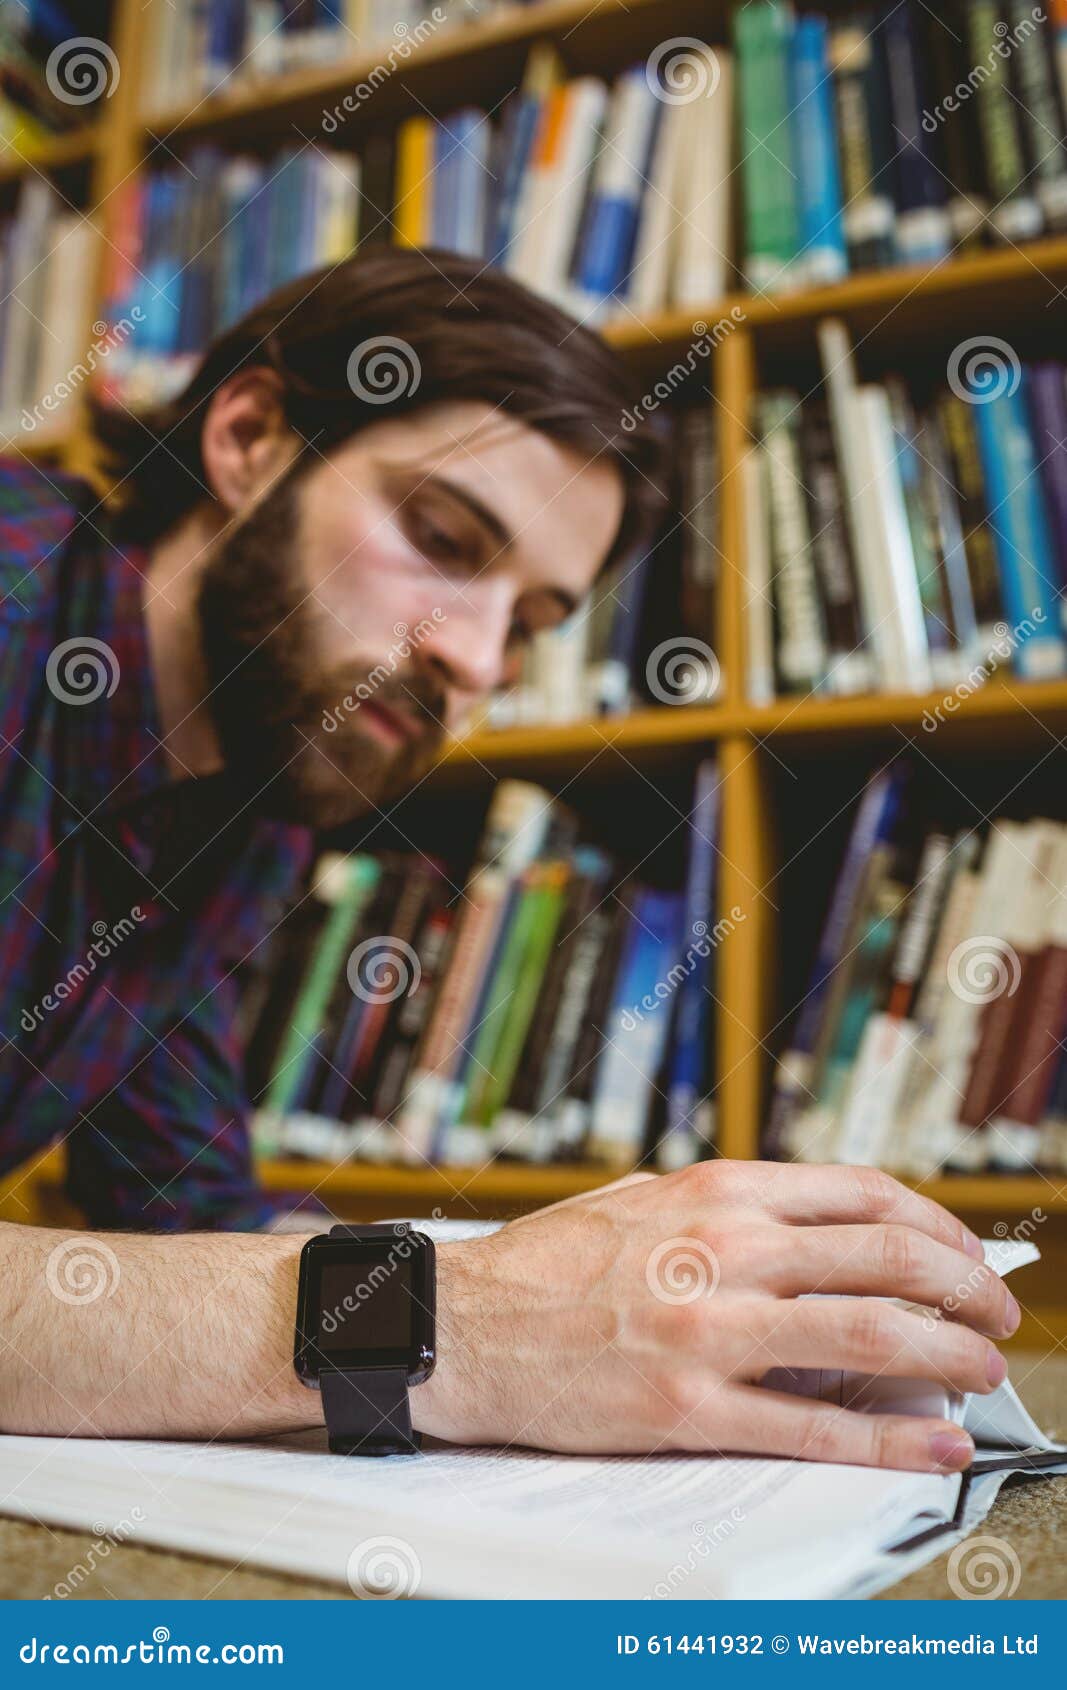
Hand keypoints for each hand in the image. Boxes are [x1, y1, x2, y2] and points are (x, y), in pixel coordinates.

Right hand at [411, 1160, 1018, 1470]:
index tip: (964, 1254)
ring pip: (866, 1335)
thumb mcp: (646, 1200)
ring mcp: (709, 1330)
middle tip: (995, 1314)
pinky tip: (933, 1443)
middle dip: (963, 1287)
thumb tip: (819, 1232)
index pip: (864, 1193)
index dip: (936, 1224)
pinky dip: (888, 1437)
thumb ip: (731, 1210)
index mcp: (718, 1191)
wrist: (463, 1324)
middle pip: (885, 1257)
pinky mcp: (687, 1407)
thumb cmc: (551, 1264)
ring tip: (981, 1371)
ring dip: (946, 1354)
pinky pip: (810, 1428)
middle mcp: (725, 1249)